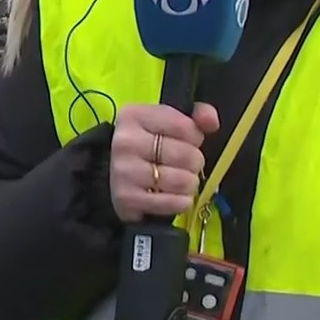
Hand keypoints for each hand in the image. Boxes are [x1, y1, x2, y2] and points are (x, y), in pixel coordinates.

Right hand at [108, 102, 220, 223]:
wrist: (107, 175)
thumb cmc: (145, 146)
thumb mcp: (165, 122)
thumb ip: (195, 116)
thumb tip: (211, 122)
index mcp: (134, 116)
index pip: (185, 127)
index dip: (195, 137)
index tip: (186, 142)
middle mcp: (126, 142)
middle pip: (187, 156)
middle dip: (194, 162)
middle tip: (184, 165)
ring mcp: (125, 172)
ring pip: (183, 181)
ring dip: (189, 183)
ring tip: (180, 180)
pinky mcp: (128, 199)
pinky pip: (175, 203)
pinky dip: (181, 202)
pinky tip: (172, 195)